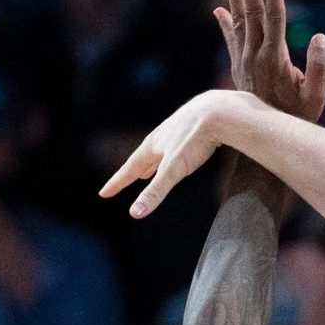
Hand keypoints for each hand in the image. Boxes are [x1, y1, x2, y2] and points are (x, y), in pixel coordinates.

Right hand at [101, 89, 258, 217]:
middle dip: (133, 172)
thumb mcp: (173, 170)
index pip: (129, 169)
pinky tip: (178, 153)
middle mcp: (161, 137)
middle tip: (123, 180)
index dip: (117, 183)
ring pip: (160, 151)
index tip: (103, 193)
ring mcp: (178, 130)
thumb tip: (135, 214)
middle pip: (143, 159)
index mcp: (152, 146)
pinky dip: (172, 153)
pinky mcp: (195, 126)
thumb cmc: (195, 140)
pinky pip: (179, 143)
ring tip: (147, 170)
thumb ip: (155, 192)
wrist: (220, 110)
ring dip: (152, 162)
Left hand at [216, 0, 324, 121]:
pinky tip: (219, 10)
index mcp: (275, 58)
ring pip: (238, 22)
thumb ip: (319, 66)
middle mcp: (255, 56)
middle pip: (252, 14)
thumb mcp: (317, 95)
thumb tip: (319, 36)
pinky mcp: (238, 68)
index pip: (274, 18)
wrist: (265, 137)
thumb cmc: (297, 116)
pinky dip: (225, 23)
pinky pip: (230, 39)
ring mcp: (243, 61)